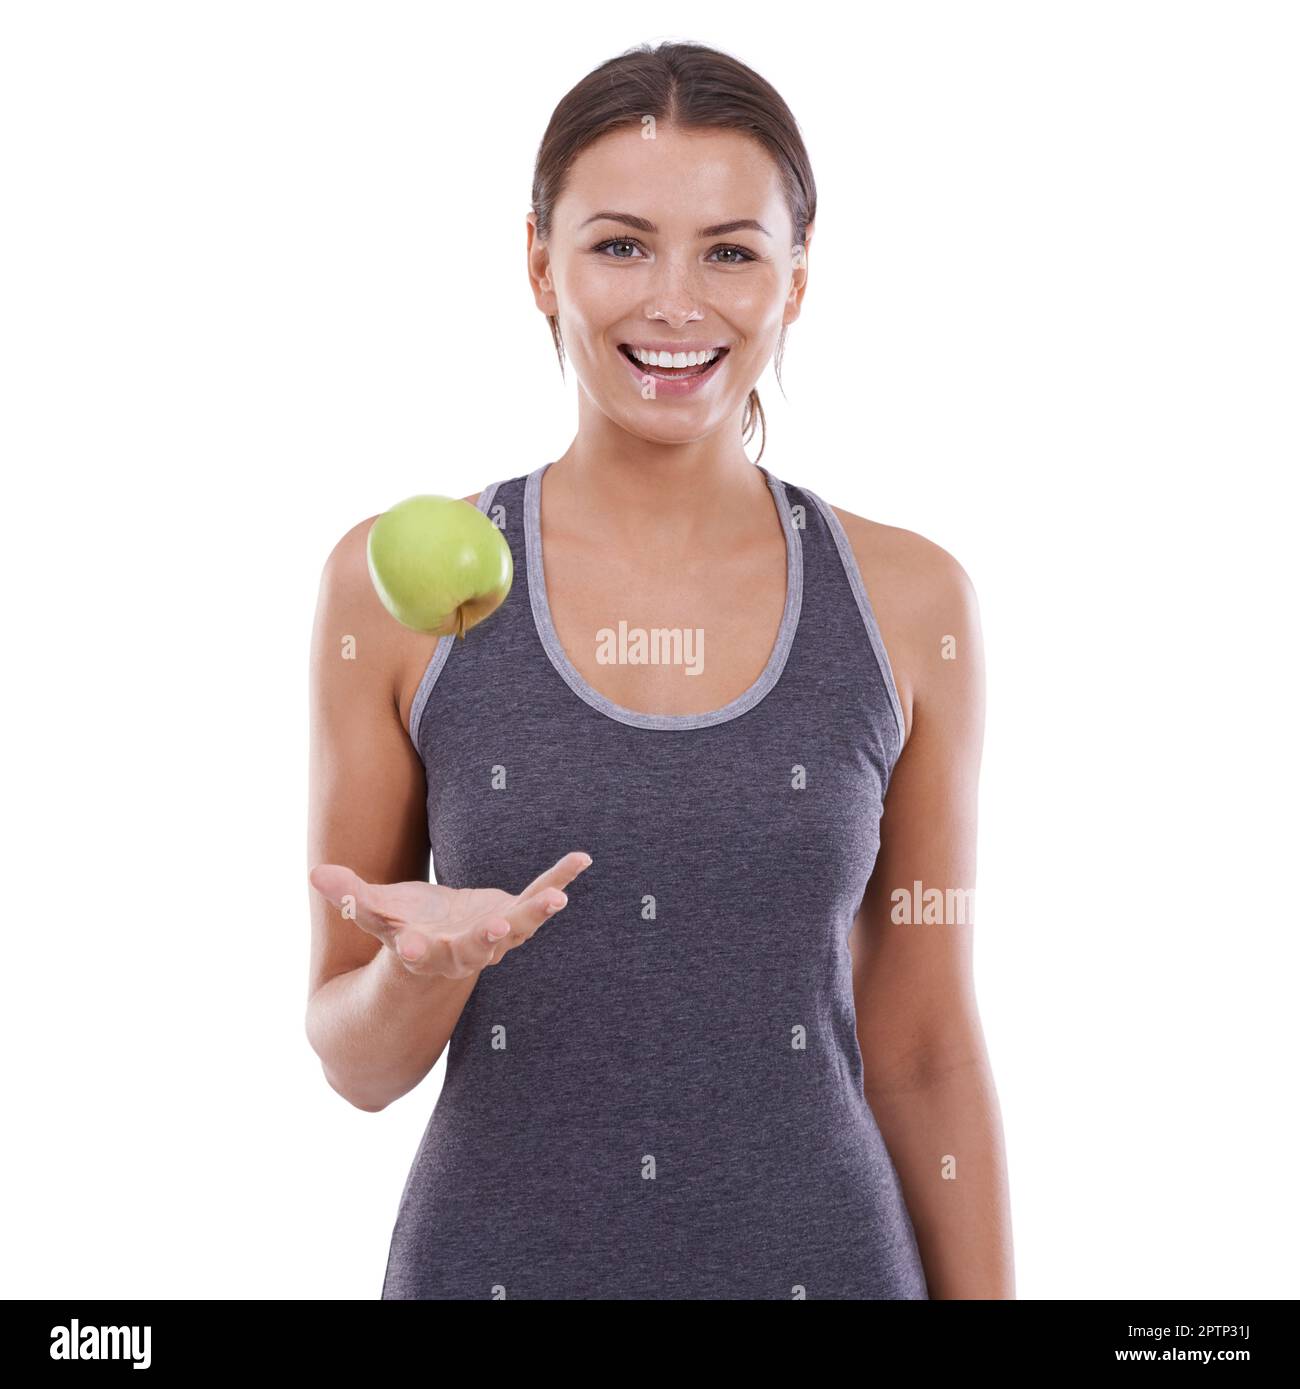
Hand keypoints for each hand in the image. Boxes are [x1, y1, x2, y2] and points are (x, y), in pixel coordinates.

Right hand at [308, 851, 592, 979]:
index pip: (410, 952)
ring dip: (535, 915)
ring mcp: (491, 937)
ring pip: (515, 931)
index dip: (410, 948)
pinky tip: (581, 859)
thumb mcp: (374, 912)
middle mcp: (458, 952)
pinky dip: (559, 879)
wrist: (439, 950)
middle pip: (472, 951)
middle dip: (484, 940)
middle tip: (496, 928)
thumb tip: (315, 875)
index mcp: (418, 951)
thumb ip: (349, 895)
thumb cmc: (402, 928)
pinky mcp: (514, 917)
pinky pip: (538, 898)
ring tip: (556, 899)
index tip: (409, 944)